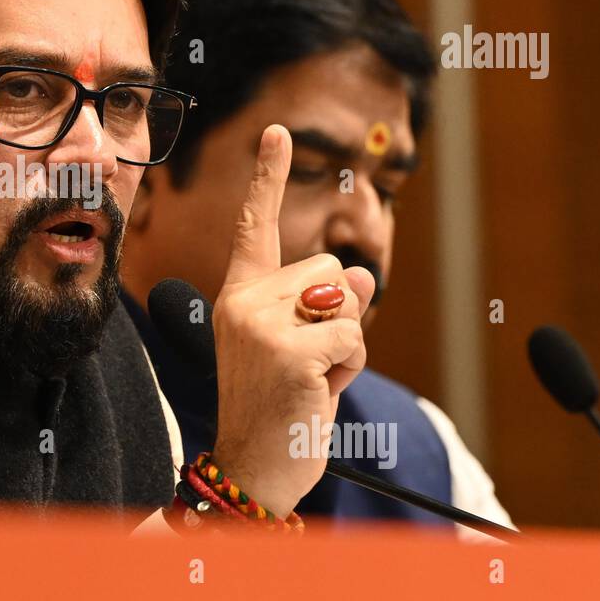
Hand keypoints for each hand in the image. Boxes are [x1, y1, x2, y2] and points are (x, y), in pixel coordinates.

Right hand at [209, 125, 375, 516]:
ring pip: (344, 301)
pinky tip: (316, 394)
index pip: (256, 228)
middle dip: (336, 317)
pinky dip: (349, 368)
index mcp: (238, 297)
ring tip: (310, 380)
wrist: (252, 470)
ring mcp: (260, 326)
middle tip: (305, 365)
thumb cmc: (278, 410)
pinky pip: (352, 337)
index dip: (268, 177)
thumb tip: (361, 277)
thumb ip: (322, 308)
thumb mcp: (298, 350)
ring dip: (345, 345)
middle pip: (327, 270)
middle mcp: (242, 303)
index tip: (276, 131)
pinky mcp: (288, 353)